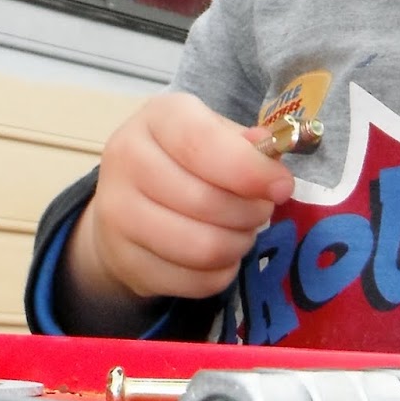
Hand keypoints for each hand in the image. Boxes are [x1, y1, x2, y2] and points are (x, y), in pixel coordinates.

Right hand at [59, 91, 293, 331]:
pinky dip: (220, 273)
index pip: (203, 144)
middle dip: (250, 213)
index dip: (249, 170)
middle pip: (205, 201)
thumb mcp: (213, 133)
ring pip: (202, 248)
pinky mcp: (125, 261)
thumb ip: (246, 144)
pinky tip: (219, 255)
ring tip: (241, 231)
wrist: (126, 199)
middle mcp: (128, 159)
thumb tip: (271, 160)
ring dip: (238, 244)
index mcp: (158, 118)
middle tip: (261, 210)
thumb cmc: (183, 158)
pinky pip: (194, 282)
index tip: (282, 187)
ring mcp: (117, 213)